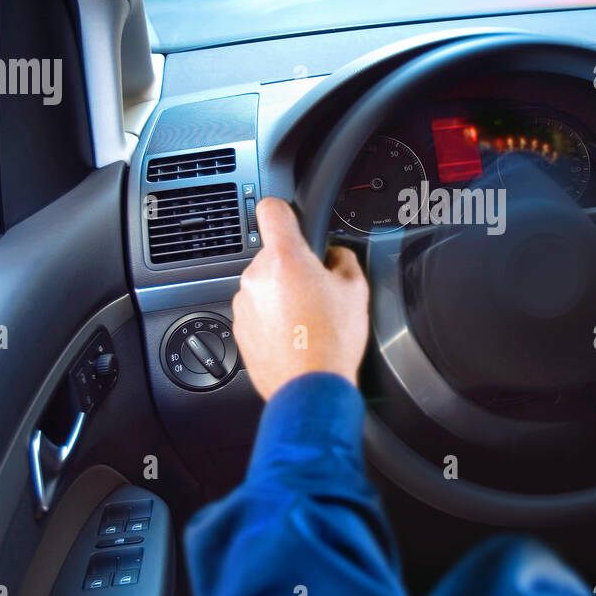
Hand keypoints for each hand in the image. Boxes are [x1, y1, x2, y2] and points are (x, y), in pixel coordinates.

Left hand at [231, 197, 369, 399]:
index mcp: (285, 258)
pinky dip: (272, 318)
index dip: (285, 211)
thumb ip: (342, 259)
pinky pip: (258, 311)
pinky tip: (295, 334)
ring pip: (265, 284)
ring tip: (308, 319)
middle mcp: (257, 276)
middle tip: (317, 290)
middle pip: (273, 254)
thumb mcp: (356, 290)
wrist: (310, 387)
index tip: (293, 222)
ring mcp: (244, 303)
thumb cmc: (331, 341)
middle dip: (293, 267)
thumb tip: (334, 255)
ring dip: (282, 294)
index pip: (272, 209)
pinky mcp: (240, 328)